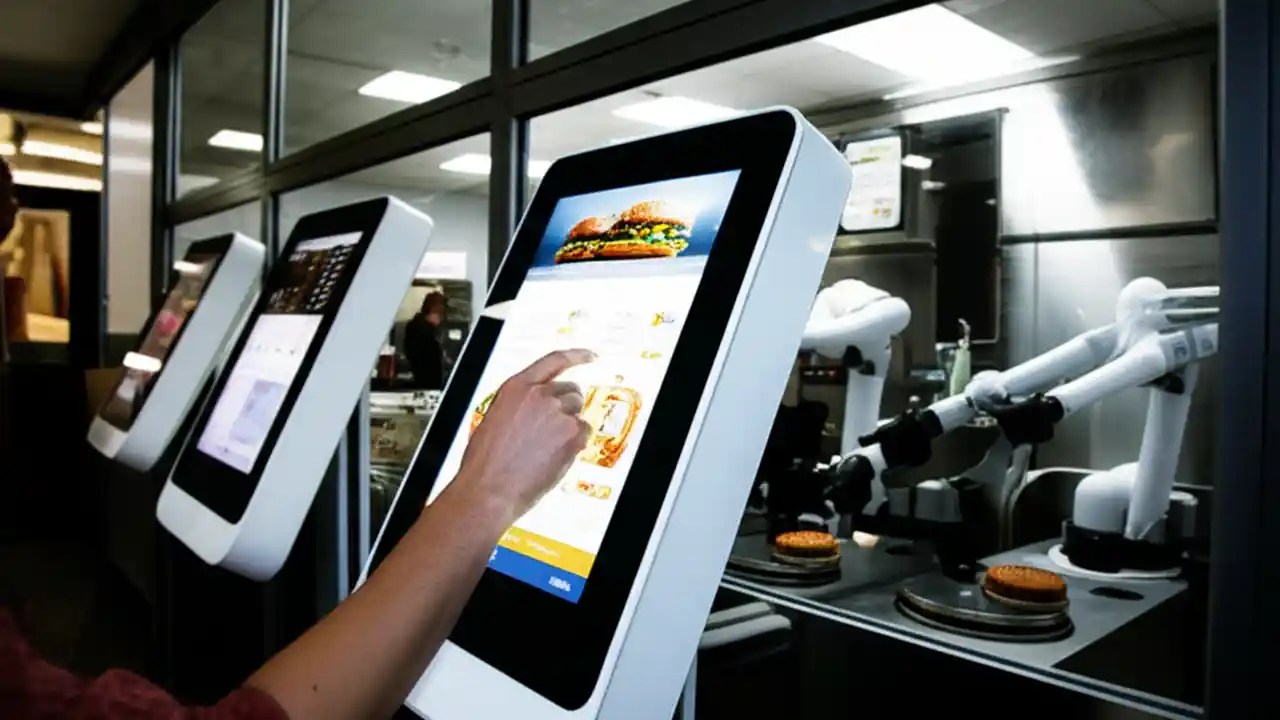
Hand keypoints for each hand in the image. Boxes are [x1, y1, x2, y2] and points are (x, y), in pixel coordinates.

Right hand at [453, 349, 594, 524]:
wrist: (489, 490)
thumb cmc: (485, 462)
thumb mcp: (496, 419)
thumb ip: (521, 407)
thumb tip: (538, 412)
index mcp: (516, 388)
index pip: (553, 361)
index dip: (576, 356)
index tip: (590, 356)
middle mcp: (539, 395)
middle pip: (571, 391)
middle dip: (567, 407)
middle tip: (555, 430)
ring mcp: (558, 414)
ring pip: (578, 414)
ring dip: (570, 427)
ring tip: (548, 448)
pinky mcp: (571, 435)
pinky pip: (584, 433)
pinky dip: (576, 444)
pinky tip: (555, 457)